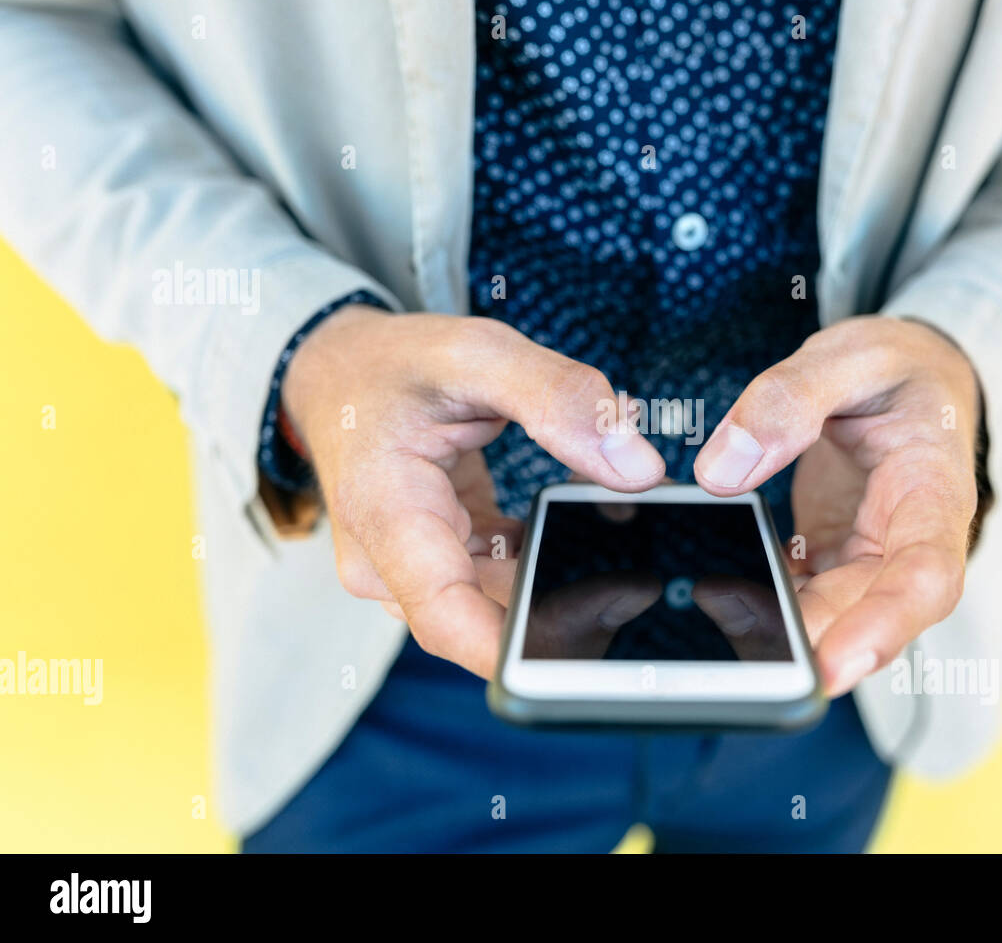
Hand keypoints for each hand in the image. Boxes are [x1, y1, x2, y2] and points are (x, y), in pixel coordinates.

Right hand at [281, 306, 665, 677]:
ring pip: (506, 603)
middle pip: (489, 620)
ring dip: (566, 576)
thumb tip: (637, 468)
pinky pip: (507, 582)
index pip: (446, 616)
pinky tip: (588, 522)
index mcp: (386, 515)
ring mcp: (417, 573)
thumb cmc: (393, 366)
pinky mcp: (445, 566)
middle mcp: (392, 565)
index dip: (514, 654)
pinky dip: (550, 558)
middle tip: (642, 575)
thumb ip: (557, 399)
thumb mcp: (475, 353)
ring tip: (622, 533)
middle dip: (570, 603)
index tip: (582, 666)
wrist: (341, 376)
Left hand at [694, 316, 981, 695]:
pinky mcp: (836, 559)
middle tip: (746, 657)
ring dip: (781, 628)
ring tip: (721, 620)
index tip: (835, 665)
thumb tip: (722, 471)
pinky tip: (722, 592)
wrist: (911, 375)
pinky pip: (804, 596)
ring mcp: (871, 557)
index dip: (884, 626)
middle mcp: (909, 540)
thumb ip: (787, 401)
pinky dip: (765, 600)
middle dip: (810, 643)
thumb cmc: (896, 367)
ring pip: (831, 616)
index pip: (926, 574)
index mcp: (934, 491)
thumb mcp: (848, 357)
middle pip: (867, 612)